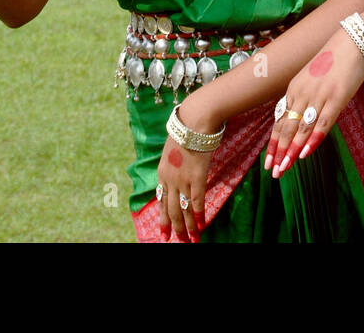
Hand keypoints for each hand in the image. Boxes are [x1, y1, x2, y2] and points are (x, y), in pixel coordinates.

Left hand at [156, 99, 219, 241]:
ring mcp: (182, 179)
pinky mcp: (196, 176)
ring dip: (187, 227)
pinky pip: (196, 200)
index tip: (164, 233)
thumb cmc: (186, 130)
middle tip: (179, 242)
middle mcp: (169, 179)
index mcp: (162, 172)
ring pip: (183, 209)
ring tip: (191, 240)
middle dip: (174, 229)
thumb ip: (174, 162)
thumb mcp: (173, 148)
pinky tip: (201, 226)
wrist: (193, 121)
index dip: (164, 218)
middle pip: (171, 210)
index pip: (162, 201)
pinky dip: (198, 215)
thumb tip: (179, 168)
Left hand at [267, 28, 363, 178]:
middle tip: (273, 172)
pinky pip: (321, 123)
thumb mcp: (312, 79)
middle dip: (278, 152)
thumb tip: (300, 118)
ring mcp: (317, 97)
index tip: (268, 161)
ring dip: (291, 150)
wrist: (351, 43)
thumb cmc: (333, 61)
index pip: (280, 121)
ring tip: (284, 168)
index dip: (274, 143)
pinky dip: (311, 140)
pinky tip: (304, 154)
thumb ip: (305, 98)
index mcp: (294, 89)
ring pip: (300, 129)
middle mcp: (301, 94)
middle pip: (286, 128)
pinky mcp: (335, 99)